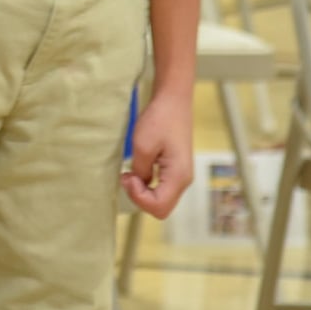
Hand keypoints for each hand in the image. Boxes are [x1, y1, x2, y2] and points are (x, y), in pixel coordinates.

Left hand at [123, 89, 193, 218]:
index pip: (159, 207)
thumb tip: (138, 184)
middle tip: (127, 176)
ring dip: (142, 192)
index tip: (128, 177)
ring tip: (130, 173)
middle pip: (161, 208)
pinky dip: (147, 185)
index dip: (138, 198)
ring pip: (161, 200)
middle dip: (139, 197)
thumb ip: (140, 171)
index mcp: (179, 177)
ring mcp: (181, 176)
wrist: (173, 101)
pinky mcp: (175, 170)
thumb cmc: (159, 120)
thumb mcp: (142, 146)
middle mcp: (184, 181)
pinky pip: (161, 189)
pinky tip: (137, 171)